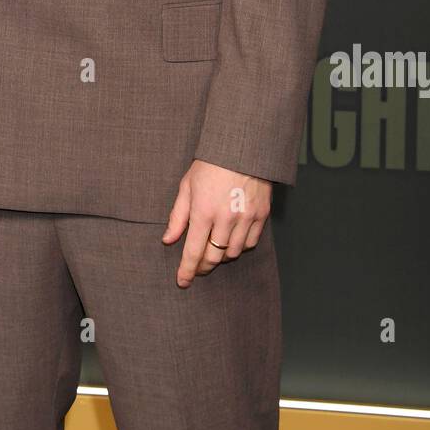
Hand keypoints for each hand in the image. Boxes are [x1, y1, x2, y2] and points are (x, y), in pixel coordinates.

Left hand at [162, 160, 271, 287]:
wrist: (243, 147)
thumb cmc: (210, 164)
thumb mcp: (187, 185)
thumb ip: (178, 216)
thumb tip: (168, 240)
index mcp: (203, 211)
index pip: (193, 251)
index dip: (187, 271)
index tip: (182, 282)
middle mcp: (225, 218)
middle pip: (213, 257)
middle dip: (203, 267)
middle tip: (197, 268)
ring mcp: (246, 218)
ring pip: (232, 253)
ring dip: (221, 256)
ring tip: (214, 249)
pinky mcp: (261, 215)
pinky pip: (251, 243)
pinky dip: (240, 246)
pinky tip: (233, 239)